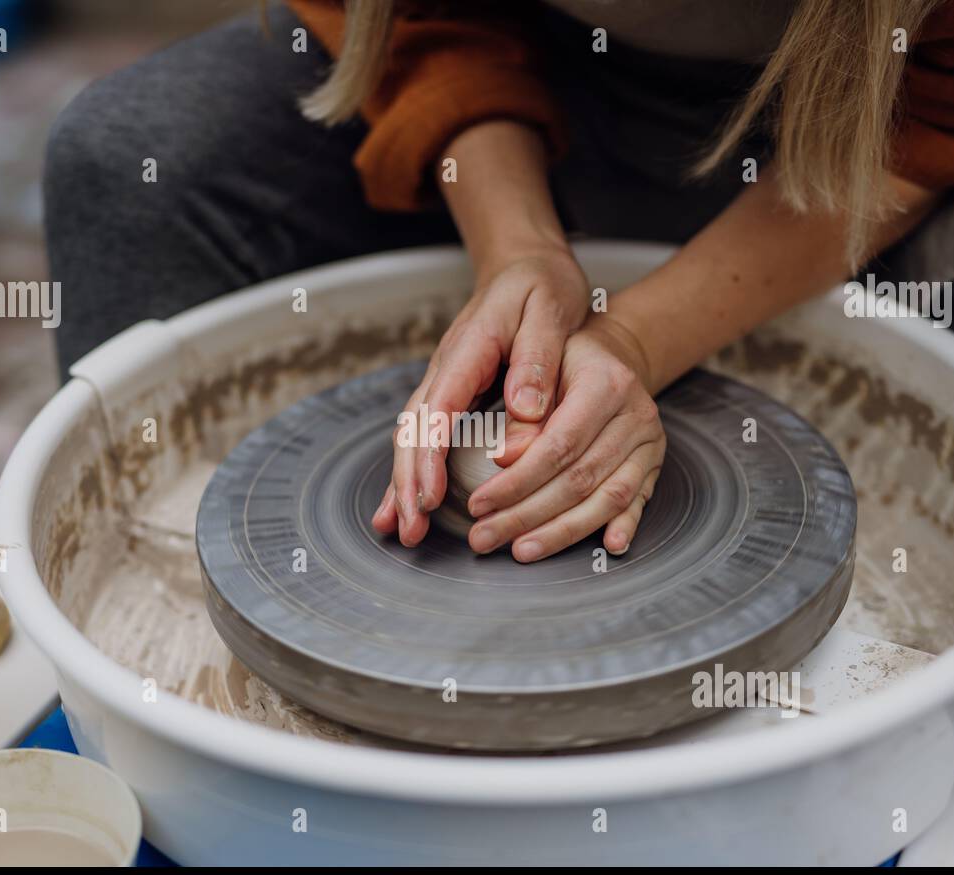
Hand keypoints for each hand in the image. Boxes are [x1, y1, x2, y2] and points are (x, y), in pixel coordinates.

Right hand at [372, 245, 588, 545]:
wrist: (526, 265)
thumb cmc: (541, 287)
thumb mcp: (550, 311)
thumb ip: (537, 359)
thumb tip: (525, 407)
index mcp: (468, 349)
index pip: (439, 408)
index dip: (430, 456)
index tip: (430, 496)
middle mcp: (445, 369)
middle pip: (413, 431)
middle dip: (408, 483)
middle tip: (413, 528)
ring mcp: (443, 382)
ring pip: (412, 438)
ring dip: (404, 485)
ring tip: (403, 530)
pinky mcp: (450, 394)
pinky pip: (423, 438)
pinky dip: (412, 473)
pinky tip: (403, 506)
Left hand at [464, 319, 665, 561]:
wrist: (610, 356)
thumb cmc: (562, 359)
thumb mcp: (536, 362)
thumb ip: (522, 409)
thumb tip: (505, 459)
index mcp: (606, 383)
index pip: (559, 445)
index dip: (517, 480)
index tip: (479, 503)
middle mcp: (635, 415)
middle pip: (579, 479)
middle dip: (527, 515)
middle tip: (484, 536)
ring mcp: (649, 443)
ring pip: (607, 499)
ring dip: (561, 532)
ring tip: (521, 550)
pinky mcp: (653, 464)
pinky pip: (638, 502)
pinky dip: (622, 527)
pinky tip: (606, 548)